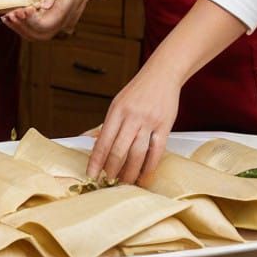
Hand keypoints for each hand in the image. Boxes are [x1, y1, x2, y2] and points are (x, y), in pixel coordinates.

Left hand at [2, 0, 89, 40]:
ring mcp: (56, 28)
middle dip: (22, 26)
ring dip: (19, 28)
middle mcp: (62, 23)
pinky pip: (34, 33)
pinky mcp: (48, 28)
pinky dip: (21, 28)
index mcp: (65, 9)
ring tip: (7, 17)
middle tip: (10, 14)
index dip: (32, 19)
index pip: (47, 23)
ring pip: (36, 36)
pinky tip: (10, 19)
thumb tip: (42, 5)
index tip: (22, 10)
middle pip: (41, 34)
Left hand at [85, 60, 182, 184]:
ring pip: (137, 154)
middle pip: (119, 150)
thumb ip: (108, 124)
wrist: (162, 74)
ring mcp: (149, 121)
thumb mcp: (118, 103)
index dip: (96, 160)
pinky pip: (156, 152)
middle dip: (112, 170)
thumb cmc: (138, 90)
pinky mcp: (165, 126)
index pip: (103, 141)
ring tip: (125, 182)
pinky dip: (149, 167)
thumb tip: (91, 142)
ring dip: (130, 172)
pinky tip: (144, 175)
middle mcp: (131, 116)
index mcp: (116, 110)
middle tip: (108, 181)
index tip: (91, 173)